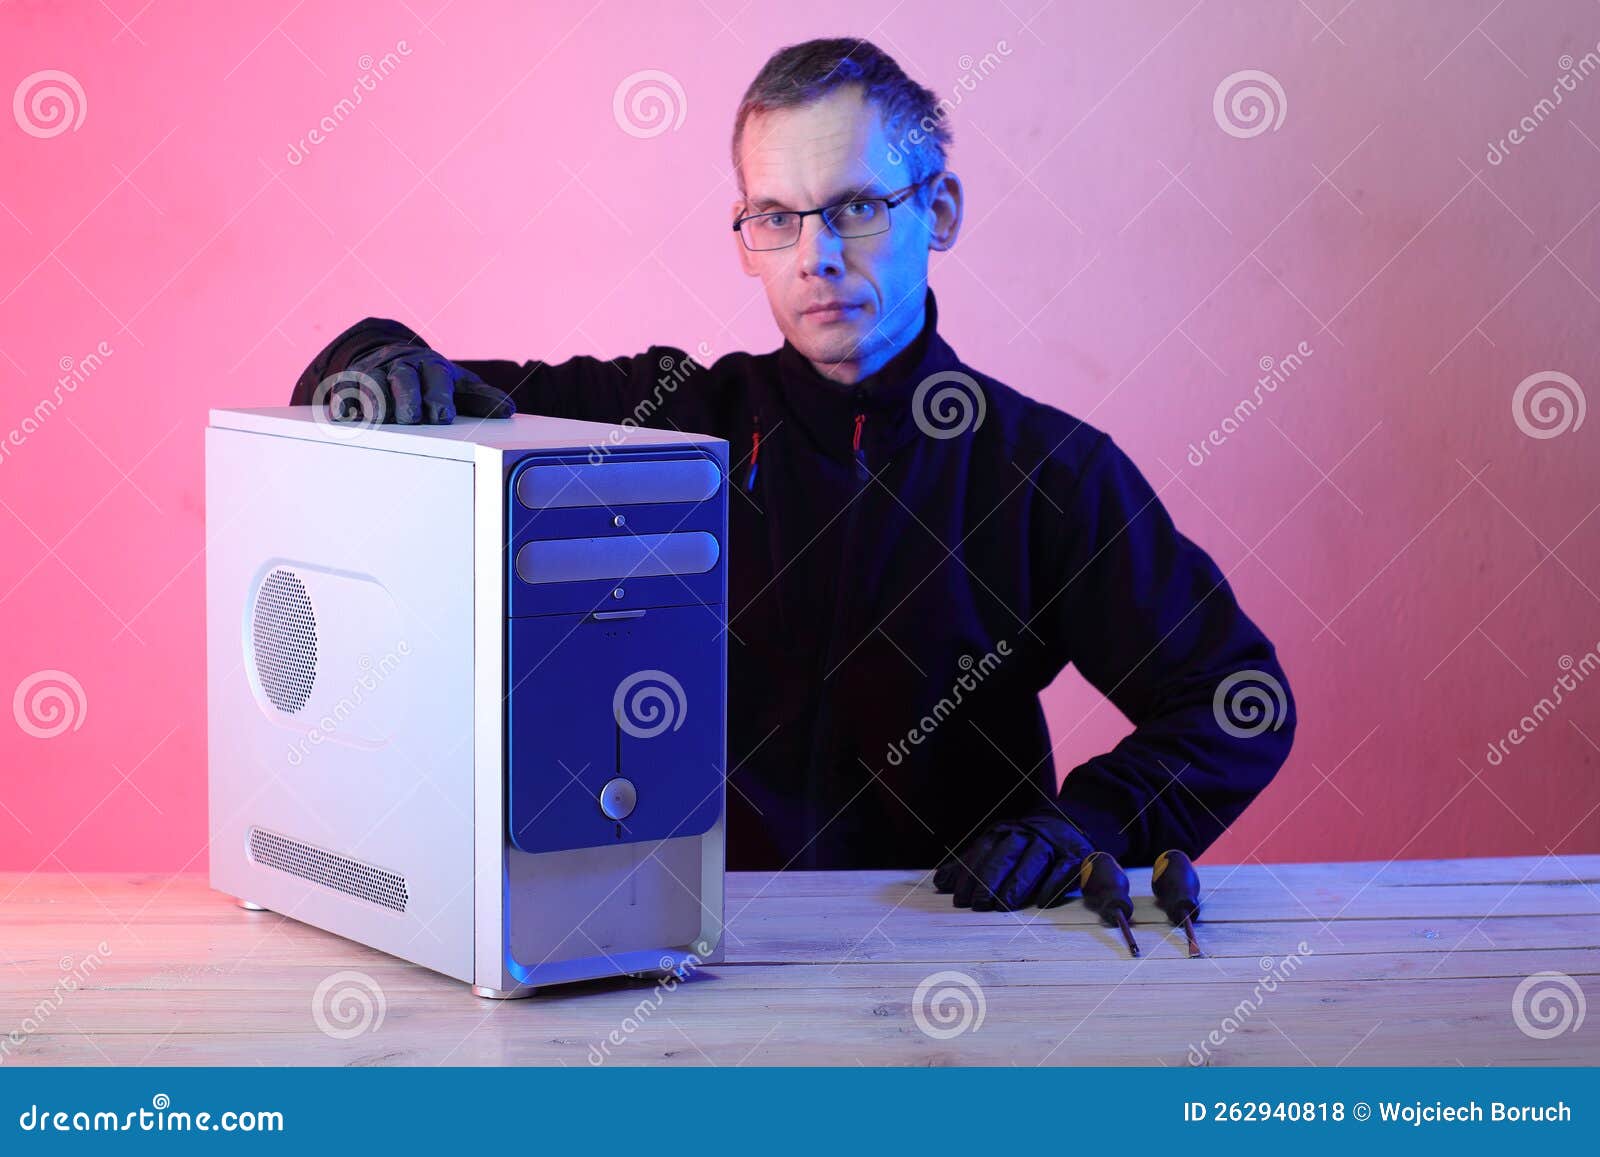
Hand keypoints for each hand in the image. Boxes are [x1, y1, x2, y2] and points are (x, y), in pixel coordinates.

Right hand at [320, 343, 513, 424]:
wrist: (396, 356)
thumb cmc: (433, 380)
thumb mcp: (459, 386)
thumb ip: (480, 398)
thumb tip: (507, 409)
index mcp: (432, 367)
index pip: (436, 378)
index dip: (438, 396)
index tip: (441, 415)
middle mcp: (402, 366)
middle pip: (402, 378)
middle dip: (405, 397)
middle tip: (409, 418)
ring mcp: (375, 371)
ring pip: (371, 381)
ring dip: (372, 400)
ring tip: (373, 420)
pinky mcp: (352, 380)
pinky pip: (344, 388)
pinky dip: (342, 400)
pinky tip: (342, 415)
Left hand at [934, 811, 1093, 910]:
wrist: (1066, 823)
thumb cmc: (1024, 844)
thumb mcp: (996, 849)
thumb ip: (970, 865)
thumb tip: (939, 882)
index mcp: (1005, 832)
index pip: (983, 851)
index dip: (970, 874)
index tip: (959, 898)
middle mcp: (1027, 834)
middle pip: (1007, 854)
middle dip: (991, 879)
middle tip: (979, 904)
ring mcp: (1052, 843)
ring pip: (1034, 859)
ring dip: (1018, 882)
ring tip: (1004, 905)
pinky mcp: (1076, 855)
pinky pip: (1065, 868)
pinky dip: (1054, 884)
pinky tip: (1041, 902)